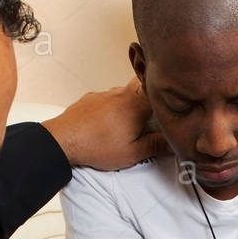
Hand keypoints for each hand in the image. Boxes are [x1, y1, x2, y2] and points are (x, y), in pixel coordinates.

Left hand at [42, 78, 169, 169]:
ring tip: (128, 123)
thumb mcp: (132, 153)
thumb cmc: (96, 146)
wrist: (63, 140)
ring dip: (129, 104)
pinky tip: (108, 123)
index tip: (171, 101)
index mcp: (136, 104)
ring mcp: (104, 94)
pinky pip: (107, 99)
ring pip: (124, 93)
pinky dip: (112, 108)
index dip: (166, 94)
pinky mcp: (90, 99)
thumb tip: (174, 143)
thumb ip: (156, 146)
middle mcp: (121, 94)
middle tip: (152, 112)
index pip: (159, 89)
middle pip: (142, 85)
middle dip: (148, 95)